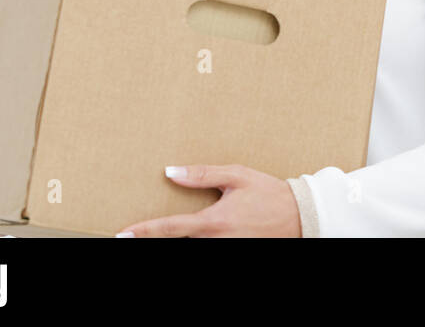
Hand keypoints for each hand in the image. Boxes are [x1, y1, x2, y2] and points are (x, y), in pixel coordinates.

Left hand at [115, 164, 302, 237]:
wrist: (301, 216)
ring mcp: (227, 250)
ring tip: (157, 234)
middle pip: (178, 245)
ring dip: (176, 241)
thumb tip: (171, 172)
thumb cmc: (269, 193)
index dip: (144, 232)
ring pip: (193, 249)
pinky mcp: (236, 252)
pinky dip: (197, 242)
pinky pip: (209, 250)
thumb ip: (204, 174)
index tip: (123, 234)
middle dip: (157, 240)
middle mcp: (217, 241)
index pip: (170, 228)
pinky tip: (196, 234)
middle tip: (134, 236)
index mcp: (214, 221)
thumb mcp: (238, 176)